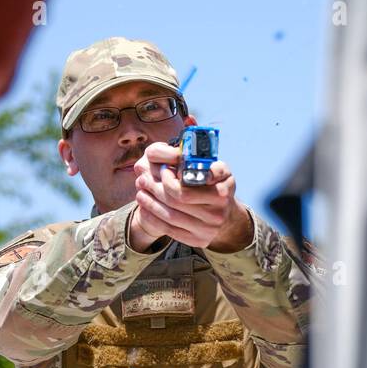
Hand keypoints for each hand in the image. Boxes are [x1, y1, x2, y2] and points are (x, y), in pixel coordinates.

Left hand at [130, 142, 253, 252]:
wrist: (226, 215)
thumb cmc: (217, 183)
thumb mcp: (218, 166)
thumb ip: (203, 154)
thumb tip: (189, 125)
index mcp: (221, 192)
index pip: (184, 189)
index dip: (168, 180)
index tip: (160, 170)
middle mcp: (217, 214)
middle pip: (175, 203)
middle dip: (155, 189)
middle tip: (143, 179)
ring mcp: (208, 230)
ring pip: (170, 217)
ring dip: (150, 203)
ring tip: (140, 191)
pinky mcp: (198, 241)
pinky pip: (170, 230)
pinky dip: (154, 217)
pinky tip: (145, 206)